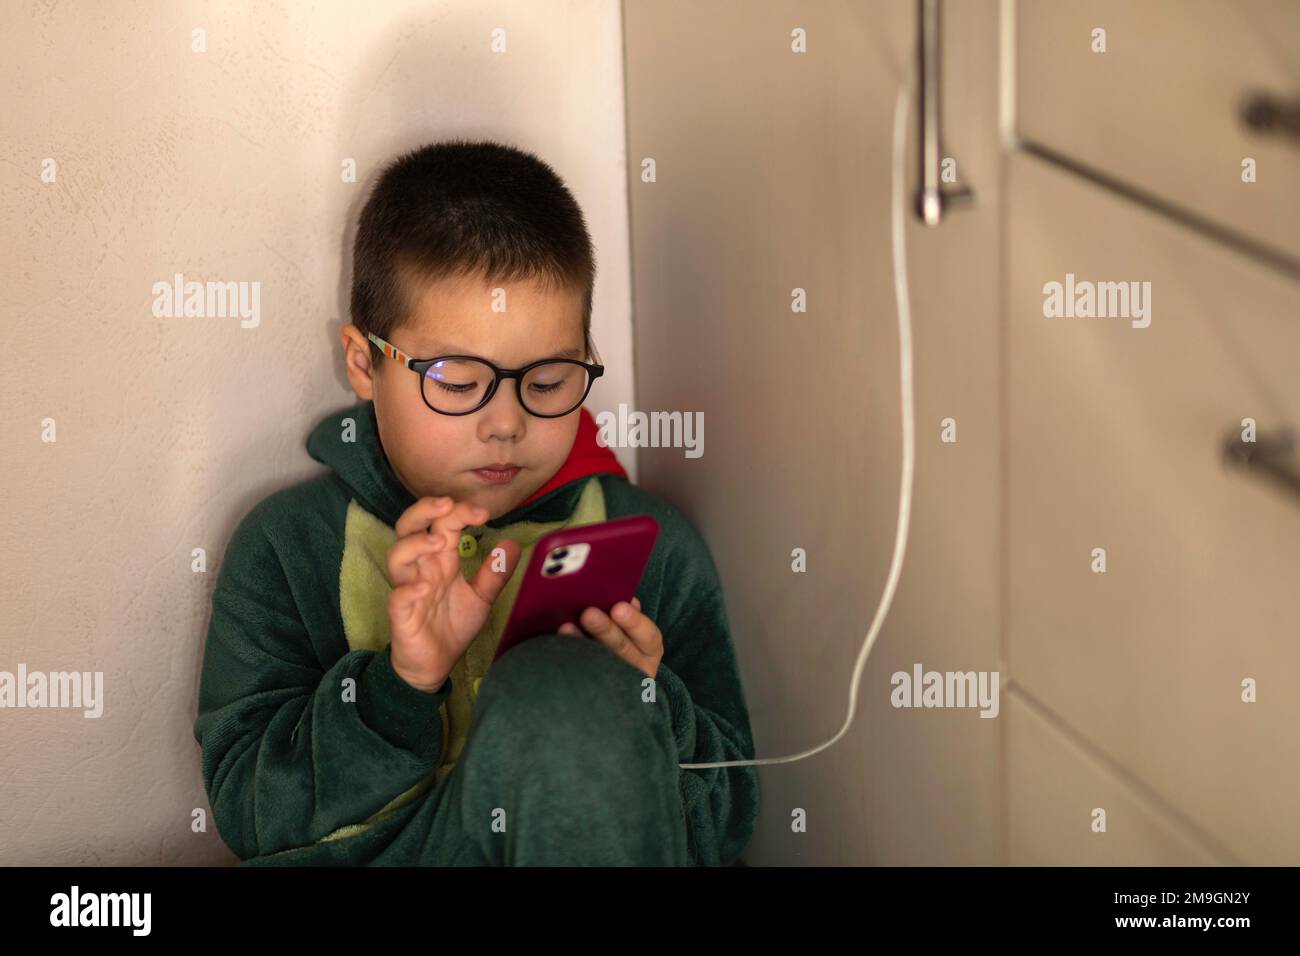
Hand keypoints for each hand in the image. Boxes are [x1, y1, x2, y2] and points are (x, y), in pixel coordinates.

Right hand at [386, 496, 521, 691]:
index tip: (484, 514)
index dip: (459, 512)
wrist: (435, 664)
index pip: (443, 524)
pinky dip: (408, 589)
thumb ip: (495, 572)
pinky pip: (398, 597)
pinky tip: (424, 587)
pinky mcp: (401, 614)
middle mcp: (422, 568)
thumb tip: (512, 543)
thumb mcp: (481, 596)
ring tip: (439, 542)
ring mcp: (408, 588)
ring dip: (415, 544)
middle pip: (409, 528)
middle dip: (424, 511)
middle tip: (446, 504)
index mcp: (441, 560)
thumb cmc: (452, 624)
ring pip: (397, 557)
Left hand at [558, 596, 662, 680]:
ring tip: (566, 627)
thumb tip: (624, 598)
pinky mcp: (595, 692)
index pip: (649, 637)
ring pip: (600, 664)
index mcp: (649, 651)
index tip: (619, 607)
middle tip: (588, 613)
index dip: (634, 622)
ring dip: (583, 643)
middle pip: (622, 649)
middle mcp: (637, 669)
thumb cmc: (615, 642)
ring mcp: (615, 684)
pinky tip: (557, 644)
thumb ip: (626, 614)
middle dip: (605, 629)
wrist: (605, 686)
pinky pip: (581, 675)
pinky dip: (569, 657)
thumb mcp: (627, 630)